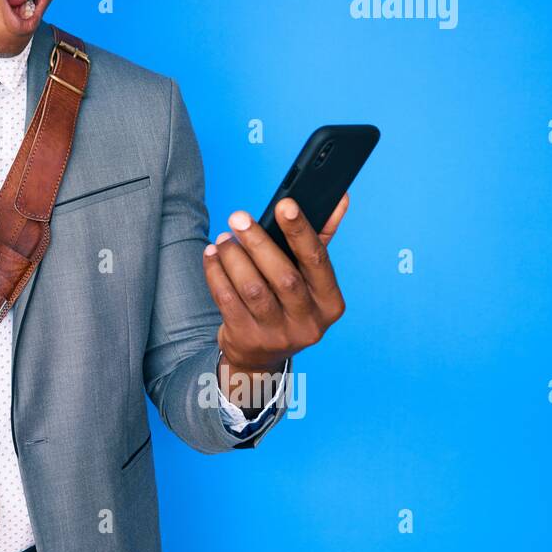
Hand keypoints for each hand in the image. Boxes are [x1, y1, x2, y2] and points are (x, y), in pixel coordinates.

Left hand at [202, 192, 349, 375]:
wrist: (261, 353)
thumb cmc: (288, 301)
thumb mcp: (308, 277)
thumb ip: (320, 237)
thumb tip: (339, 197)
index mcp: (330, 302)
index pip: (318, 260)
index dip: (301, 231)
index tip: (284, 204)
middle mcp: (308, 322)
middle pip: (283, 276)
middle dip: (258, 242)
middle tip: (238, 217)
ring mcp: (277, 335)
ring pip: (253, 289)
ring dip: (234, 257)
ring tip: (223, 238)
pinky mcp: (247, 338)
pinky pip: (227, 300)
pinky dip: (216, 273)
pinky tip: (211, 255)